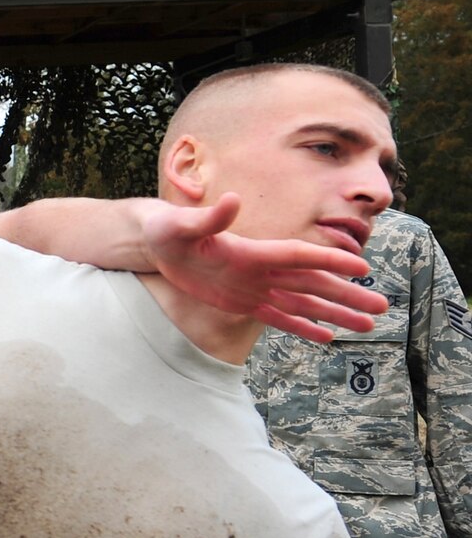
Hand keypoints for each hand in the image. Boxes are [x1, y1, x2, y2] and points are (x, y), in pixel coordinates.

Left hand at [142, 193, 388, 342]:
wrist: (156, 243)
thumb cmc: (167, 229)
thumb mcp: (181, 225)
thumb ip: (209, 218)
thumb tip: (233, 201)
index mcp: (252, 250)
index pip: (299, 256)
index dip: (330, 260)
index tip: (362, 267)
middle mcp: (261, 269)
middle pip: (313, 282)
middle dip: (347, 294)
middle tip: (381, 307)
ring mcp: (254, 287)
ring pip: (303, 302)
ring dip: (334, 313)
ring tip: (366, 326)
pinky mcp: (241, 303)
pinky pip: (276, 318)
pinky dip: (301, 327)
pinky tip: (327, 336)